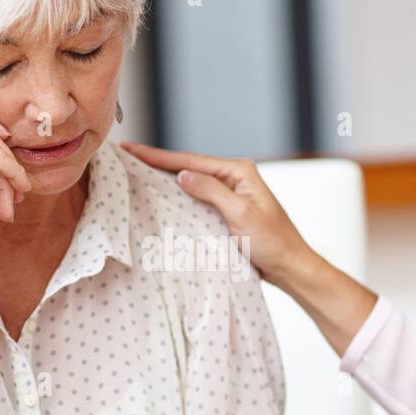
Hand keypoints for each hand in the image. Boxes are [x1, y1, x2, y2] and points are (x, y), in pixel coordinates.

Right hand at [118, 142, 311, 287]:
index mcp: (239, 171)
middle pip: (188, 166)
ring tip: (137, 171)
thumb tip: (182, 175)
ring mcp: (230, 192)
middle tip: (127, 156)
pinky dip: (178, 195)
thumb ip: (211, 191)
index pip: (191, 161)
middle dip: (157, 162)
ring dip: (165, 177)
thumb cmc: (272, 242)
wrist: (289, 265)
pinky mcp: (227, 208)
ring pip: (191, 182)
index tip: (131, 149)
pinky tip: (161, 194)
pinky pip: (197, 197)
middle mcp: (234, 177)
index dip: (158, 156)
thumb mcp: (240, 215)